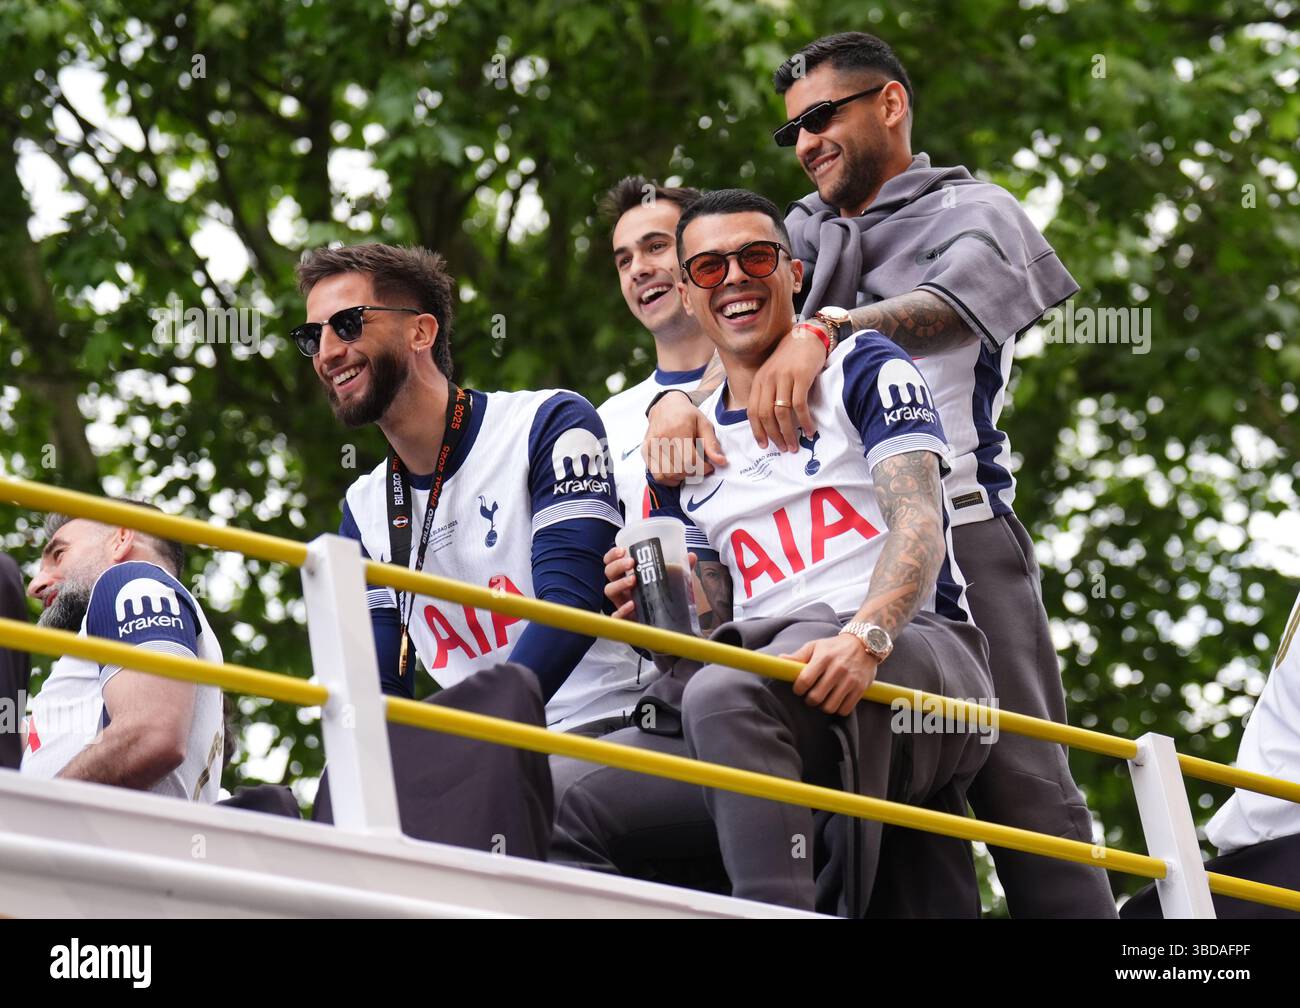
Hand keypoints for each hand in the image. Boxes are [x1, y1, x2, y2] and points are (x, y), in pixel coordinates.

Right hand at [603, 548, 698, 622]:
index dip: (612, 555)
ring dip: (619, 583)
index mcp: (629, 577)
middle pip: (609, 573)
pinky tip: (632, 604)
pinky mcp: (626, 621)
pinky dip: (622, 609)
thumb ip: (681, 570)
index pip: (613, 562)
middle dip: (617, 565)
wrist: (669, 628)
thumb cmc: (665, 601)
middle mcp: (622, 589)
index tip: (622, 550)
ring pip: (609, 591)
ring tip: (633, 580)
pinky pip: (616, 616)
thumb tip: (691, 556)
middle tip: (631, 563)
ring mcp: (622, 604)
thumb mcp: (673, 583)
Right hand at [642, 392, 726, 486]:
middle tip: (699, 467)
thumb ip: (712, 444)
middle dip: (693, 473)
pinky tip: (677, 473)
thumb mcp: (704, 424)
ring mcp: (651, 446)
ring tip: (689, 469)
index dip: (703, 468)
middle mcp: (662, 439)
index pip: (690, 460)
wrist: (666, 406)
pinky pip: (657, 475)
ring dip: (681, 477)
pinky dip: (668, 479)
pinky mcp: (645, 451)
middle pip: (679, 469)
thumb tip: (721, 462)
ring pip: (668, 474)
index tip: (709, 466)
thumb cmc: (687, 415)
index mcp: (678, 431)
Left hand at [748, 324, 828, 451]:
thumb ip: (769, 393)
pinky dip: (805, 421)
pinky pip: (800, 405)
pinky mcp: (801, 376)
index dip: (757, 431)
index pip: (753, 411)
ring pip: (782, 413)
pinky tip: (809, 431)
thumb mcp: (773, 375)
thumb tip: (770, 423)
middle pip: (766, 415)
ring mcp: (784, 377)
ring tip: (795, 445)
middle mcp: (769, 379)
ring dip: (789, 433)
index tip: (764, 445)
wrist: (807, 337)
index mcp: (759, 381)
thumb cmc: (791, 360)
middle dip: (774, 436)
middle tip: (784, 448)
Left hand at [781, 633, 877, 715]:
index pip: (804, 681)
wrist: (864, 644)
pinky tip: (836, 700)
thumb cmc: (834, 647)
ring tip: (823, 699)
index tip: (799, 689)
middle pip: (816, 697)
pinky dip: (838, 709)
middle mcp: (837, 669)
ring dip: (824, 706)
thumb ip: (797, 656)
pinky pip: (845, 709)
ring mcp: (850, 680)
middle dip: (810, 700)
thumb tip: (780, 660)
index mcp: (823, 658)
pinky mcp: (860, 689)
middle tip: (811, 696)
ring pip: (830, 707)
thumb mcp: (815, 646)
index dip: (798, 689)